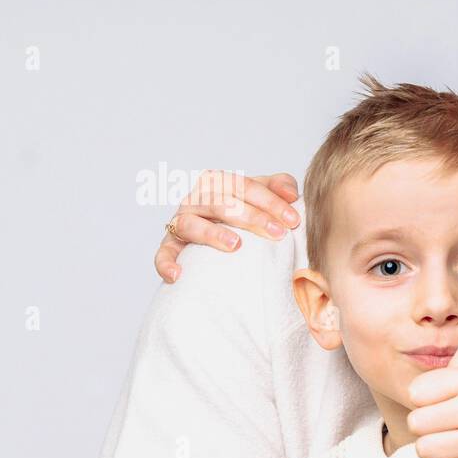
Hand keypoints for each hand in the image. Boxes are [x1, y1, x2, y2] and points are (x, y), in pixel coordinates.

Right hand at [155, 169, 300, 282]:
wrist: (222, 238)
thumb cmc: (246, 214)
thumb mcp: (263, 197)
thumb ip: (278, 187)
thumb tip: (292, 194)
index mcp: (219, 182)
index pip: (245, 187)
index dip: (271, 202)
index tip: (293, 221)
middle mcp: (196, 199)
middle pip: (221, 203)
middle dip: (251, 217)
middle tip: (277, 234)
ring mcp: (181, 221)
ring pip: (191, 224)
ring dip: (212, 234)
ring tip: (236, 245)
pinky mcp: (170, 245)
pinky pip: (164, 253)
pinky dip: (166, 262)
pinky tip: (178, 275)